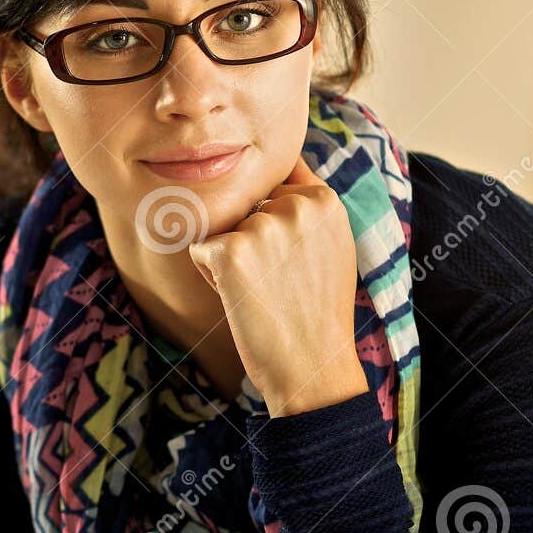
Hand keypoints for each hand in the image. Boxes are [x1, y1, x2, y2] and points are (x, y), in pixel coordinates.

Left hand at [188, 153, 365, 415]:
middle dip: (251, 242)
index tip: (291, 263)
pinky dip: (211, 278)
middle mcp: (295, 204)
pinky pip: (201, 251)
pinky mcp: (229, 250)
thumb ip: (308, 206)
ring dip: (231, 261)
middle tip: (278, 284)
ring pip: (223, 230)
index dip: (273, 226)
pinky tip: (242, 300)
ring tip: (263, 293)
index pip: (274, 186)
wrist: (311, 367)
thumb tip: (283, 164)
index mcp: (324, 199)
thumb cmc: (318, 313)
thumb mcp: (332, 246)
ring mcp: (262, 226)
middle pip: (246, 208)